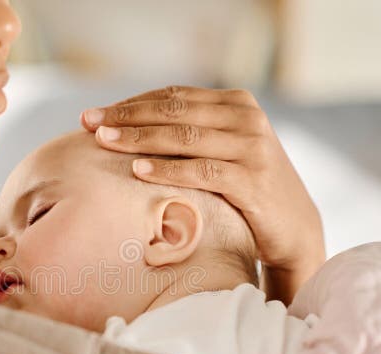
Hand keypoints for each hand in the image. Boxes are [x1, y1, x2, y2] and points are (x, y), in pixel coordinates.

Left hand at [81, 86, 324, 303]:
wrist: (292, 230)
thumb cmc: (244, 190)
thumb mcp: (221, 152)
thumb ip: (189, 134)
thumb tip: (126, 128)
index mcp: (236, 103)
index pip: (173, 97)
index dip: (130, 103)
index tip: (93, 115)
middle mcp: (247, 118)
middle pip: (175, 112)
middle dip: (126, 116)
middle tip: (88, 124)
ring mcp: (252, 147)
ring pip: (185, 137)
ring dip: (139, 138)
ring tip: (104, 142)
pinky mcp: (253, 179)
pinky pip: (202, 171)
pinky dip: (167, 169)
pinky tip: (137, 170)